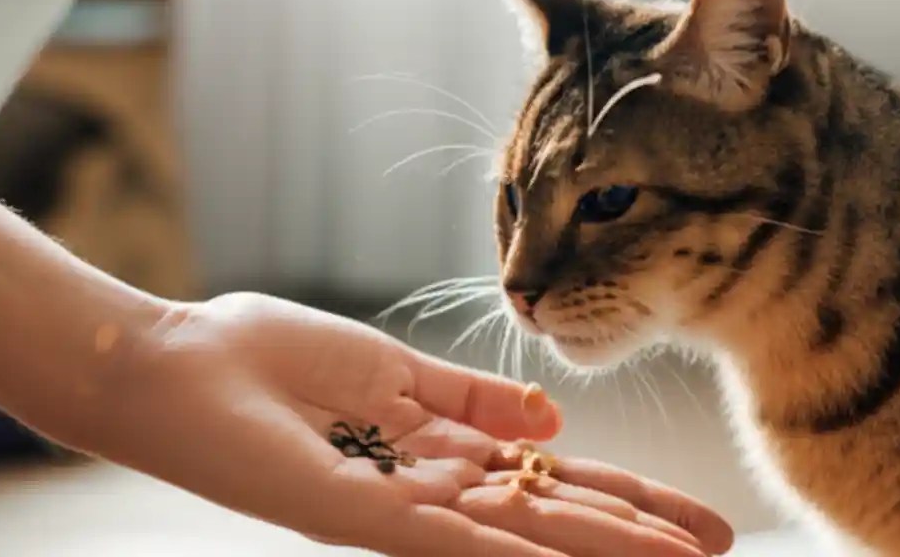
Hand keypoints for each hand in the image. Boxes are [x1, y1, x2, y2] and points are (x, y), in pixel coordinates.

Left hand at [79, 292, 731, 555]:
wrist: (182, 366)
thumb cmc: (271, 360)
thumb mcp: (392, 372)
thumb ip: (472, 400)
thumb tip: (553, 422)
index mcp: (443, 455)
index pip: (553, 484)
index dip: (627, 501)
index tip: (693, 519)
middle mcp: (435, 494)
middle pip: (553, 518)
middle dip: (635, 534)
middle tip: (718, 551)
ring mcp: (403, 510)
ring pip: (522, 537)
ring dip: (601, 550)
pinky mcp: (363, 515)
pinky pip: (455, 540)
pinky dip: (519, 548)